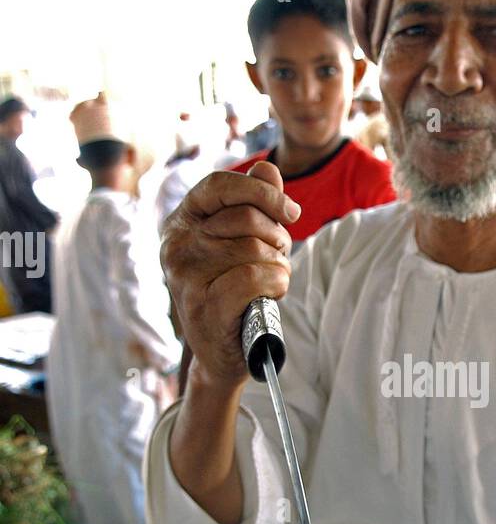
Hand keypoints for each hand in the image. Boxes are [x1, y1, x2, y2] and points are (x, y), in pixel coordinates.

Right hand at [160, 160, 299, 388]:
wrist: (222, 355)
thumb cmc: (234, 294)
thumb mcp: (242, 244)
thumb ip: (253, 204)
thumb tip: (268, 167)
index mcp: (181, 223)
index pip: (220, 185)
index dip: (262, 192)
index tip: (290, 212)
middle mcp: (176, 246)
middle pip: (245, 218)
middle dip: (277, 238)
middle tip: (278, 260)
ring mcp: (186, 277)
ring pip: (255, 249)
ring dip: (280, 266)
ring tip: (272, 282)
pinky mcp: (204, 306)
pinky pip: (255, 277)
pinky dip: (277, 284)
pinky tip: (273, 295)